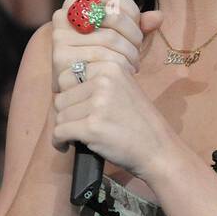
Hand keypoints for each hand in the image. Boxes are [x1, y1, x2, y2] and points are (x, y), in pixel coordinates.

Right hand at [50, 0, 161, 93]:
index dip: (133, 12)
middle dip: (134, 35)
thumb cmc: (101, 55)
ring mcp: (60, 36)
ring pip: (111, 39)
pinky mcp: (61, 57)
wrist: (76, 86)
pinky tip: (123, 73)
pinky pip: (102, 57)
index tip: (138, 30)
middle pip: (113, 16)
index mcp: (77, 1)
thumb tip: (158, 17)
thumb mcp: (121, 35)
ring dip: (130, 54)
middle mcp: (64, 14)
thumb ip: (139, 24)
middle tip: (138, 50)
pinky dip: (120, 66)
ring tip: (133, 64)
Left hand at [50, 19, 174, 181]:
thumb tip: (61, 85)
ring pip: (59, 116)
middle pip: (60, 97)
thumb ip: (96, 81)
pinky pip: (59, 132)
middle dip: (66, 114)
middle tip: (80, 125)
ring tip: (78, 136)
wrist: (158, 149)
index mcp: (109, 66)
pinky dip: (59, 141)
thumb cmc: (137, 122)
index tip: (77, 108)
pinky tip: (67, 146)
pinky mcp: (92, 126)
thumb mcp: (122, 87)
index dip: (68, 95)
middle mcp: (103, 81)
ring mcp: (97, 103)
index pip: (66, 76)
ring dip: (64, 129)